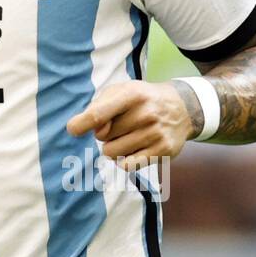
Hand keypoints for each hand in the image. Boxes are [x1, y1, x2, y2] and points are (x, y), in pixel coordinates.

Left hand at [65, 80, 192, 170]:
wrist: (182, 107)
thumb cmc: (142, 99)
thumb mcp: (121, 91)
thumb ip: (99, 106)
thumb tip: (86, 129)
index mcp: (132, 94)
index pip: (99, 114)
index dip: (82, 123)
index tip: (73, 129)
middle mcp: (146, 113)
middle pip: (103, 137)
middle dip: (104, 134)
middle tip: (119, 125)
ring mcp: (156, 133)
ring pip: (112, 153)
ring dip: (113, 147)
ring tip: (126, 137)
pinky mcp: (164, 151)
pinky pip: (128, 165)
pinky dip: (123, 161)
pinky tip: (130, 151)